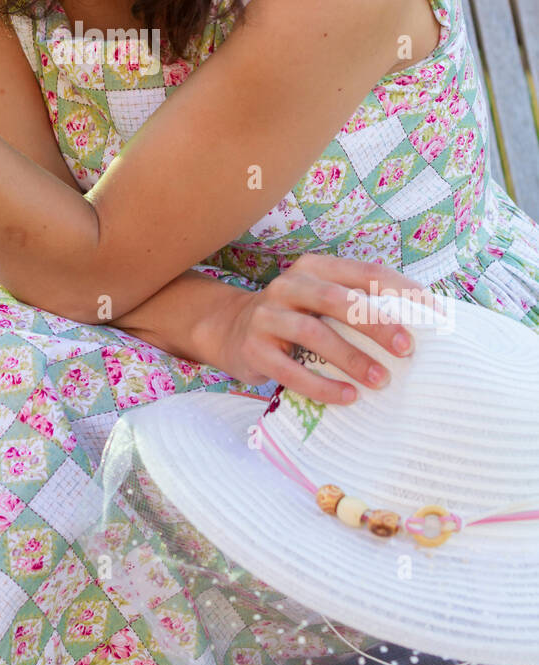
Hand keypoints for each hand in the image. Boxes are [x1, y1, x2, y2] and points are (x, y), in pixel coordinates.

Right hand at [200, 253, 426, 404]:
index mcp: (315, 268)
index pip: (364, 272)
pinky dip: (321, 385)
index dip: (400, 290)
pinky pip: (290, 370)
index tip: (432, 315)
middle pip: (337, 299)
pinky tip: (347, 397)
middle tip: (407, 348)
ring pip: (313, 333)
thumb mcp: (322, 301)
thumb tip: (422, 321)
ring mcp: (267, 316)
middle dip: (376, 323)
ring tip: (381, 380)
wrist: (231, 331)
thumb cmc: (295, 318)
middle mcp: (289, 285)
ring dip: (351, 358)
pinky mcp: (254, 348)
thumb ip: (359, 303)